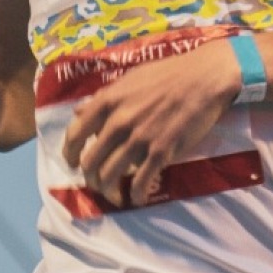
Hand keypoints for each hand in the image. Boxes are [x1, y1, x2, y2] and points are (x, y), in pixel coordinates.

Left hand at [60, 41, 242, 206]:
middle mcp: (117, 122)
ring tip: (115, 195)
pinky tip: (138, 198)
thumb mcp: (128, 79)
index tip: (73, 163)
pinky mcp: (161, 152)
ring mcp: (138, 139)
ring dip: (109, 192)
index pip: (75, 134)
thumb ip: (103, 98)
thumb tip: (80, 112)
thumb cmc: (167, 74)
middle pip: (91, 162)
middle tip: (97, 184)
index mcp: (107, 101)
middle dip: (91, 179)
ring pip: (111, 176)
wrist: (203, 78)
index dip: (70, 153)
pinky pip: (141, 182)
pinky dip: (137, 195)